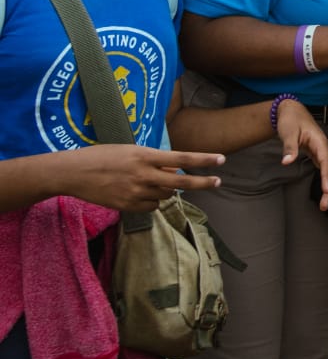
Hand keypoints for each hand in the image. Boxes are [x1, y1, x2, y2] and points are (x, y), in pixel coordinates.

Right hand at [66, 145, 224, 212]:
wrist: (74, 172)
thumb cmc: (103, 156)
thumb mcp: (131, 151)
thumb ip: (155, 161)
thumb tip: (176, 171)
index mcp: (145, 156)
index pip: (182, 158)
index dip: (204, 160)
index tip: (222, 160)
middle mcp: (143, 174)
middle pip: (181, 183)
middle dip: (202, 183)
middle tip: (217, 181)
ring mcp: (135, 192)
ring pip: (166, 196)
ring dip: (167, 190)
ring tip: (150, 181)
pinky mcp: (127, 206)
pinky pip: (152, 207)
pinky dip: (153, 201)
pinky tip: (141, 193)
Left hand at [276, 100, 327, 210]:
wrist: (291, 110)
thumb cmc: (291, 120)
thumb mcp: (288, 132)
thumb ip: (289, 147)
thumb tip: (287, 162)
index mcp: (320, 142)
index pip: (326, 161)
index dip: (327, 176)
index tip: (326, 190)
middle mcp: (324, 147)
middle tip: (325, 204)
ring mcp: (322, 151)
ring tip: (325, 203)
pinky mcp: (318, 154)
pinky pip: (325, 169)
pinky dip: (326, 180)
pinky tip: (325, 191)